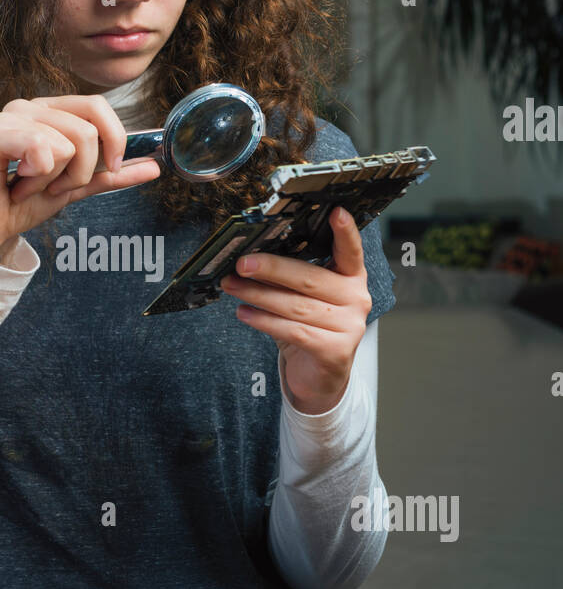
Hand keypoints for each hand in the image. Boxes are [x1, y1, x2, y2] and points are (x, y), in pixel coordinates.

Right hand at [0, 94, 160, 260]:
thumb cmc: (21, 204)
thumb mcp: (76, 187)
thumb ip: (111, 174)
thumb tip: (153, 166)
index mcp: (49, 112)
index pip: (97, 106)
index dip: (115, 137)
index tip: (112, 167)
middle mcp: (29, 107)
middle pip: (88, 128)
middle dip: (82, 169)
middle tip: (56, 186)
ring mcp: (10, 117)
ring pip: (69, 143)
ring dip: (55, 178)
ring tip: (30, 186)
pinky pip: (43, 150)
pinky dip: (38, 177)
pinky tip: (17, 183)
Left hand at [219, 206, 371, 413]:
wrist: (320, 376)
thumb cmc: (310, 328)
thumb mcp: (302, 298)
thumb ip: (288, 278)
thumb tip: (252, 258)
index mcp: (351, 278)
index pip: (351, 251)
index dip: (345, 232)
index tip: (336, 212)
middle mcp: (356, 299)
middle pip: (310, 278)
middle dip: (271, 269)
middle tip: (242, 263)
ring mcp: (349, 326)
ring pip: (295, 305)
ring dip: (258, 295)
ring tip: (233, 287)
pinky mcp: (335, 351)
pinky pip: (292, 330)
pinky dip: (264, 321)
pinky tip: (244, 313)